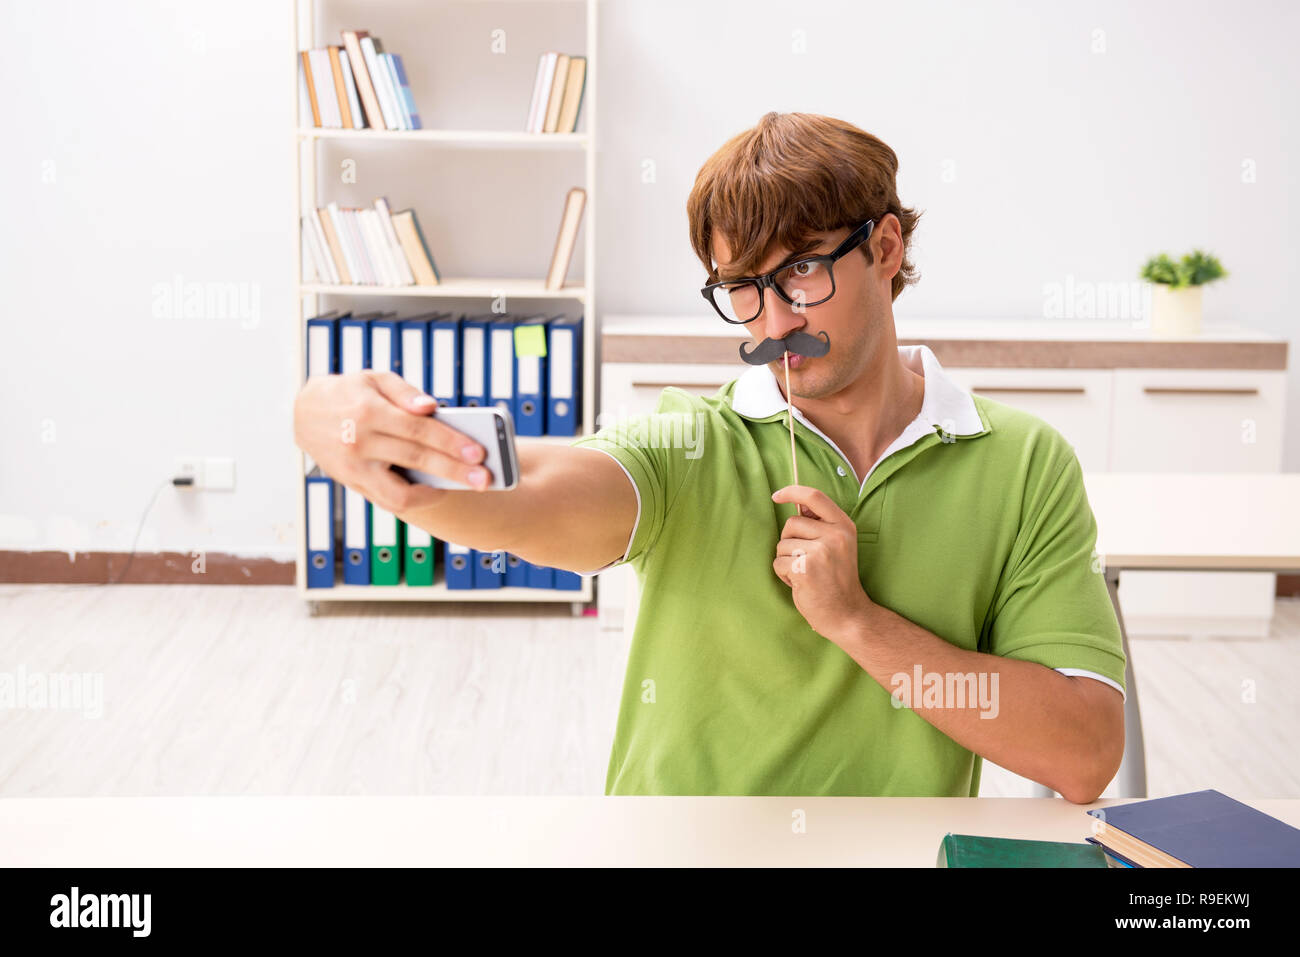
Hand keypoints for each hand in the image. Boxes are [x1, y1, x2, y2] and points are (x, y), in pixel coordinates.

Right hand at [292, 370, 491, 514]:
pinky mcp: (351, 483)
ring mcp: (353, 468)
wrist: (303, 413)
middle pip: (416, 459)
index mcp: (368, 412)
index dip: (451, 442)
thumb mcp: (374, 378)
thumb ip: (405, 392)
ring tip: (462, 488)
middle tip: (485, 479)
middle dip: (454, 472)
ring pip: (399, 492)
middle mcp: (359, 443)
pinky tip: (436, 490)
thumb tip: (432, 408)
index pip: (418, 429)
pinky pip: (387, 500)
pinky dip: (414, 498)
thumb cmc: (349, 392)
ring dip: (434, 494)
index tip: (479, 452)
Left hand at [771, 484, 874, 644]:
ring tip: (806, 574)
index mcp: (844, 526)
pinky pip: (778, 562)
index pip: (815, 497)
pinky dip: (784, 575)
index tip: (776, 495)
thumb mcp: (839, 545)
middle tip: (806, 561)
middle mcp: (835, 535)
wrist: (847, 613)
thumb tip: (796, 504)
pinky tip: (801, 584)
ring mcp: (821, 551)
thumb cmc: (837, 579)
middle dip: (789, 542)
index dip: (792, 492)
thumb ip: (821, 525)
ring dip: (786, 561)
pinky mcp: (805, 568)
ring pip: (782, 544)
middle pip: (791, 523)